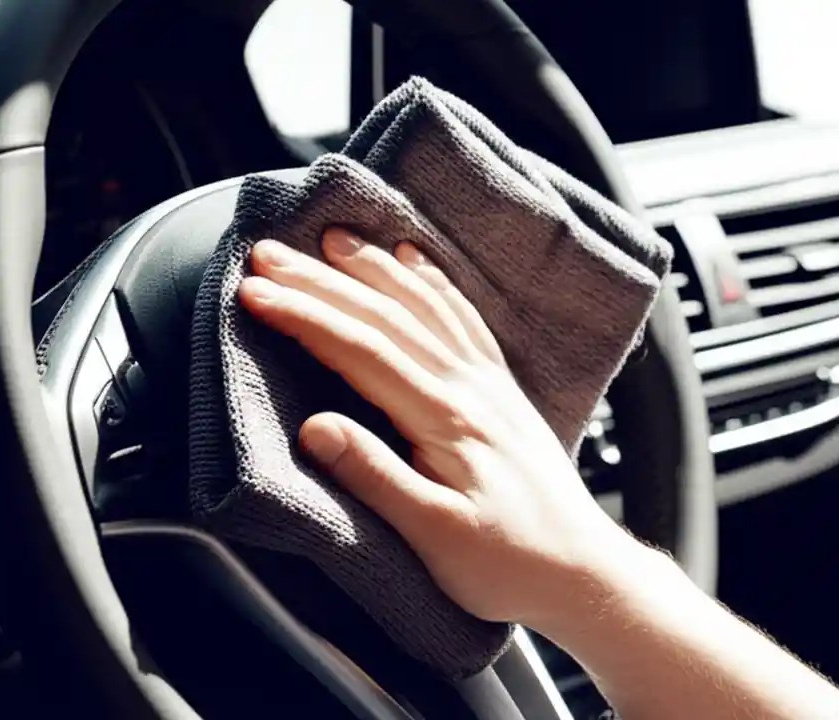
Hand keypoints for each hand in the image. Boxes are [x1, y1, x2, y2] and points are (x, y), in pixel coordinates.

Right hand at [238, 228, 641, 629]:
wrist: (583, 574)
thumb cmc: (507, 565)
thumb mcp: (435, 538)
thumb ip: (375, 478)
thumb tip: (315, 429)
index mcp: (447, 419)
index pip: (362, 350)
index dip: (304, 316)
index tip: (255, 292)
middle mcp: (470, 387)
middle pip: (386, 316)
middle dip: (321, 280)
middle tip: (268, 254)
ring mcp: (489, 384)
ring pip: (424, 308)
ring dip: (375, 269)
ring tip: (333, 238)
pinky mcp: (502, 391)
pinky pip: (464, 319)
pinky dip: (434, 285)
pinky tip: (417, 263)